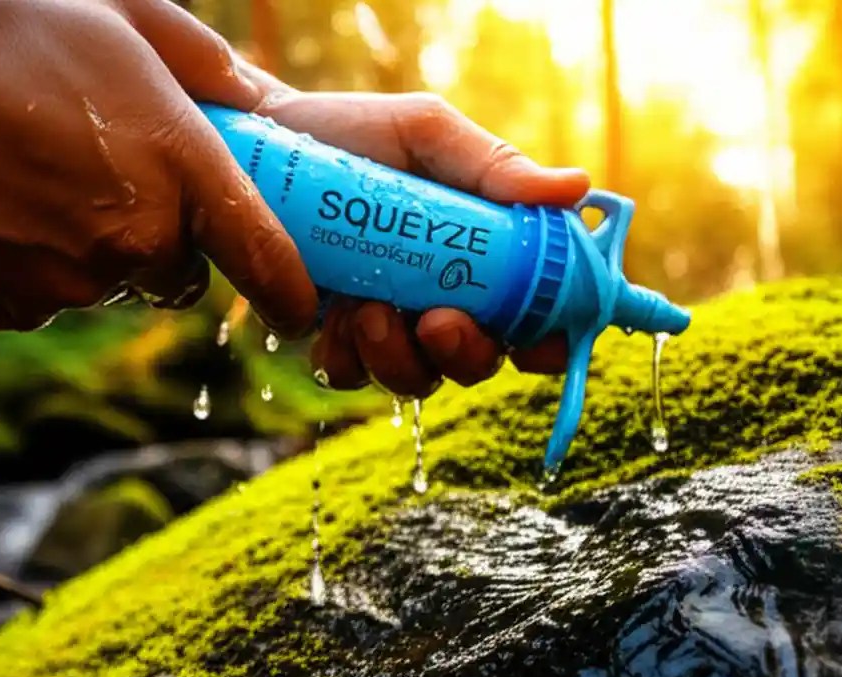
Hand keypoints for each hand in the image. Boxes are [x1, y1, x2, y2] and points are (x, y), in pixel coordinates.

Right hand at [0, 0, 316, 336]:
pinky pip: (51, 298)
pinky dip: (39, 265)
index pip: (265, 258)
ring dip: (96, 248)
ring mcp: (73, 282)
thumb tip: (267, 100)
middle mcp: (136, 238)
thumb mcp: (120, 17)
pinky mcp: (15, 309)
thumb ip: (208, 66)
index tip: (298, 309)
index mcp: (179, 167)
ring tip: (36, 177)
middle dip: (164, 240)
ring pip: (112, 283)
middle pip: (178, 271)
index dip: (291, 293)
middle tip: (113, 180)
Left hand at [250, 90, 583, 396]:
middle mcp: (442, 297)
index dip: (547, 341)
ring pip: (416, 378)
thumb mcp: (427, 134)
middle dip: (467, 355)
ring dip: (401, 359)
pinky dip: (345, 357)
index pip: (536, 318)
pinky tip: (331, 314)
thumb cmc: (356, 133)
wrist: (265, 140)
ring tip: (368, 309)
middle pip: (481, 362)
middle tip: (439, 321)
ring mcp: (388, 322)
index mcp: (481, 256)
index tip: (536, 341)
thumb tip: (576, 187)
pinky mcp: (332, 336)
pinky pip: (349, 375)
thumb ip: (494, 166)